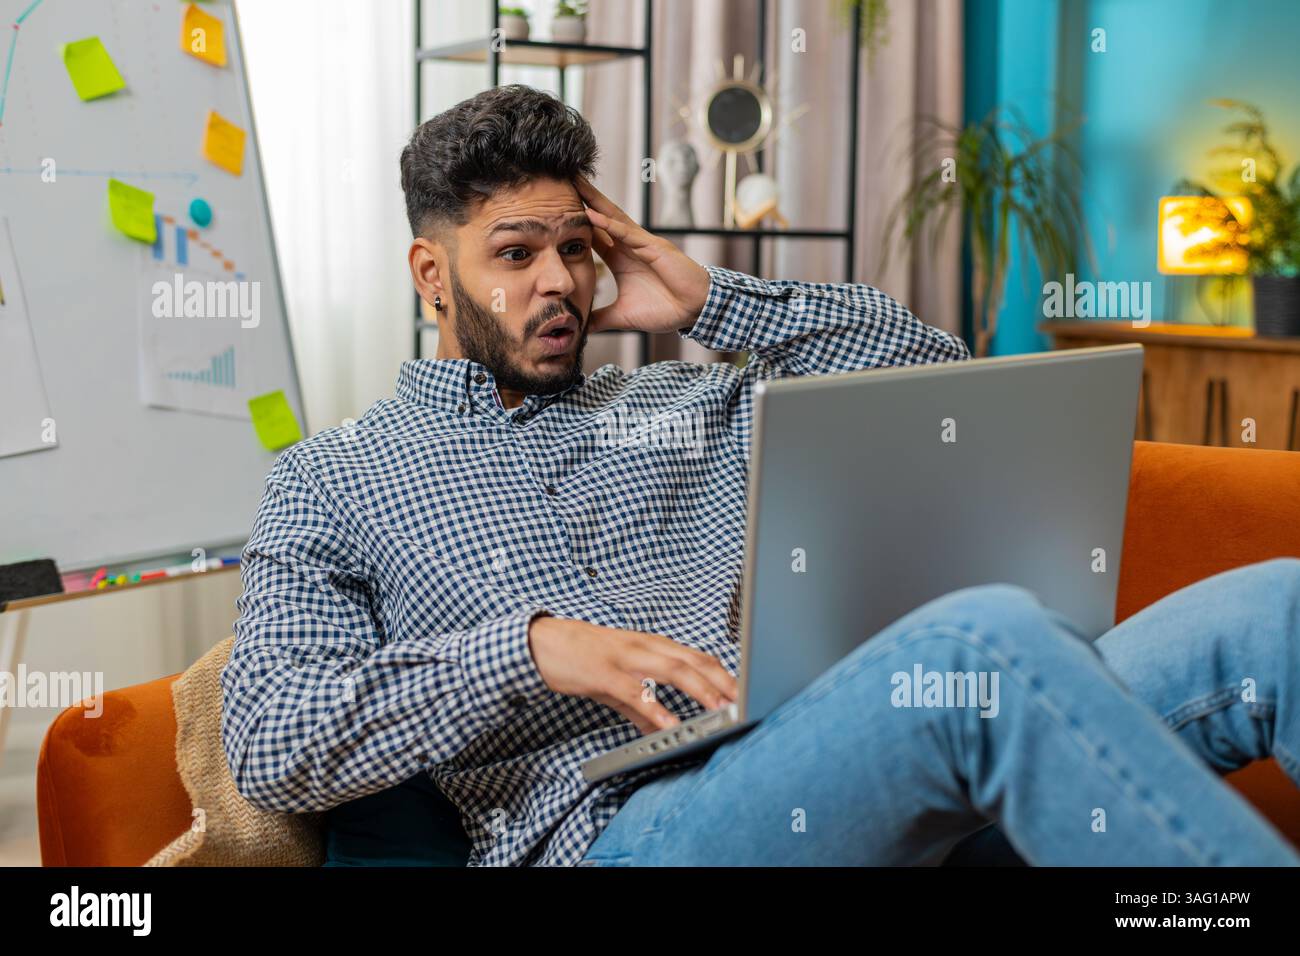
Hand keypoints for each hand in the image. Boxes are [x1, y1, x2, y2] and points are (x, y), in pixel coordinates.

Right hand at [528, 614, 737, 734]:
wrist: (540, 641)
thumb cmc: (581, 658)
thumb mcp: (615, 683)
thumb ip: (638, 706)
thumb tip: (659, 730)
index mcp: (649, 645)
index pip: (695, 655)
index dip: (722, 671)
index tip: (745, 688)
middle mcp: (643, 646)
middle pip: (692, 659)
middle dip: (723, 680)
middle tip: (746, 699)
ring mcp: (624, 657)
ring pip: (671, 669)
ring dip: (700, 689)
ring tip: (721, 709)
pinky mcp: (603, 672)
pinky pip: (634, 690)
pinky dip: (655, 707)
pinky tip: (670, 723)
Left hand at [575, 173, 711, 334]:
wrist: (694, 311)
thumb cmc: (666, 309)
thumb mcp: (623, 316)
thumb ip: (601, 317)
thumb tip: (581, 326)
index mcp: (621, 258)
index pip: (593, 234)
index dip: (576, 220)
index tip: (554, 208)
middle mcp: (629, 246)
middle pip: (601, 216)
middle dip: (582, 198)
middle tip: (562, 179)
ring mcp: (642, 244)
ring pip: (613, 217)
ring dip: (593, 200)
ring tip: (574, 183)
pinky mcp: (654, 248)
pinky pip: (628, 234)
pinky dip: (609, 224)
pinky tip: (592, 214)